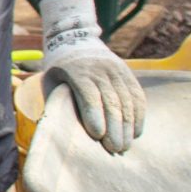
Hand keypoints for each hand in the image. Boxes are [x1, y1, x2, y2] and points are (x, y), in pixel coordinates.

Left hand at [37, 0, 144, 154]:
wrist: (76, 42)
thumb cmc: (59, 72)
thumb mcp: (51, 83)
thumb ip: (58, 102)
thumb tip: (63, 131)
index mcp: (77, 71)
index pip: (88, 93)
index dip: (94, 115)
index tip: (97, 136)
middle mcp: (100, 69)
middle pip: (111, 100)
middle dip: (114, 127)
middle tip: (115, 149)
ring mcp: (117, 70)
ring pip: (127, 100)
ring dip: (128, 126)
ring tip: (125, 146)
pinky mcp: (128, 74)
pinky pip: (137, 96)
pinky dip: (139, 116)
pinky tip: (135, 133)